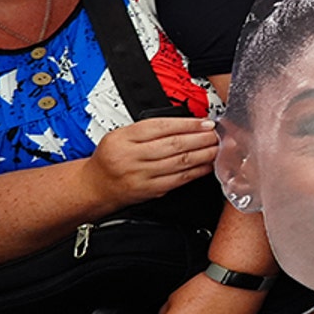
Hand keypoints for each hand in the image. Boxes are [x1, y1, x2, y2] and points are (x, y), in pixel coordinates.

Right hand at [85, 117, 219, 207]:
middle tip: (217, 134)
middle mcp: (132, 157)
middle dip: (201, 138)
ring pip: (179, 162)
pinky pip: (179, 180)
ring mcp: (141, 175)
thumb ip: (149, 128)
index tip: (205, 123)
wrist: (96, 186)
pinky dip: (197, 171)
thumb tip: (186, 124)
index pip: (161, 127)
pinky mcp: (151, 190)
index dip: (187, 124)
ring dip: (204, 154)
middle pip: (174, 145)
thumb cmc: (112, 157)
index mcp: (124, 138)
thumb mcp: (121, 135)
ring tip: (217, 147)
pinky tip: (207, 165)